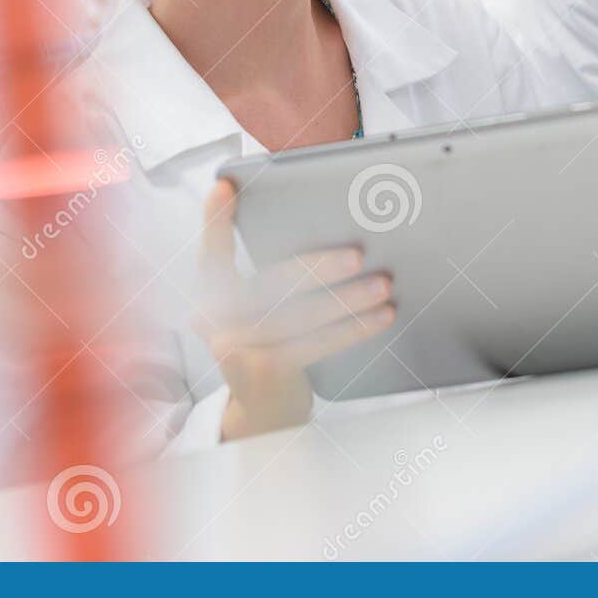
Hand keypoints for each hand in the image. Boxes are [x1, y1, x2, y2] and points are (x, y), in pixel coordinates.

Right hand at [194, 179, 394, 441]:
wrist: (265, 412)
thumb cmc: (275, 345)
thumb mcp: (266, 312)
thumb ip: (279, 281)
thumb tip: (342, 242)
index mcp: (214, 296)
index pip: (212, 254)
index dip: (216, 221)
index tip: (224, 185)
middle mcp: (216, 319)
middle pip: (272, 282)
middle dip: (321, 266)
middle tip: (360, 253)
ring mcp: (235, 346)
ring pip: (302, 313)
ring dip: (350, 298)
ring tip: (385, 284)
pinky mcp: (261, 369)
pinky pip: (317, 341)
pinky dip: (354, 327)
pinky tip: (381, 315)